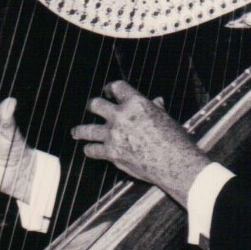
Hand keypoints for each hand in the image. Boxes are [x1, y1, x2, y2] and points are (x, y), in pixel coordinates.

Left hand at [71, 80, 209, 206]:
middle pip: (96, 104)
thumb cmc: (175, 140)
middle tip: (91, 108)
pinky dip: (90, 150)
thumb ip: (156, 109)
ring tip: (76, 132)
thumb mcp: (166, 118)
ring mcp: (114, 134)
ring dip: (80, 130)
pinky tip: (88, 149)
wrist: (174, 163)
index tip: (108, 91)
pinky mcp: (111, 153)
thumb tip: (156, 101)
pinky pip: (93, 150)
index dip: (110, 88)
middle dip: (92, 105)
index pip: (116, 86)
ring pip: (87, 129)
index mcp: (136, 102)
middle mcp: (121, 115)